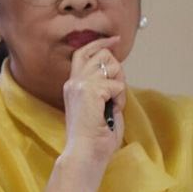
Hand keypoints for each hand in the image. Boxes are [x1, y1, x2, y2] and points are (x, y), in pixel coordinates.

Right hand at [61, 36, 126, 171]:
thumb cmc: (94, 136)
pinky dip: (120, 99)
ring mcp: (80, 85)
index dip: (100, 44)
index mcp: (72, 85)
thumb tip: (115, 70)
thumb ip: (103, 86)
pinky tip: (112, 110)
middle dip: (116, 66)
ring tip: (113, 103)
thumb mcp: (99, 104)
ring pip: (111, 66)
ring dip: (120, 85)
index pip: (83, 53)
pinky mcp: (90, 91)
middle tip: (116, 88)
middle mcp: (73, 82)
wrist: (85, 152)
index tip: (115, 40)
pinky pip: (117, 85)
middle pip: (100, 54)